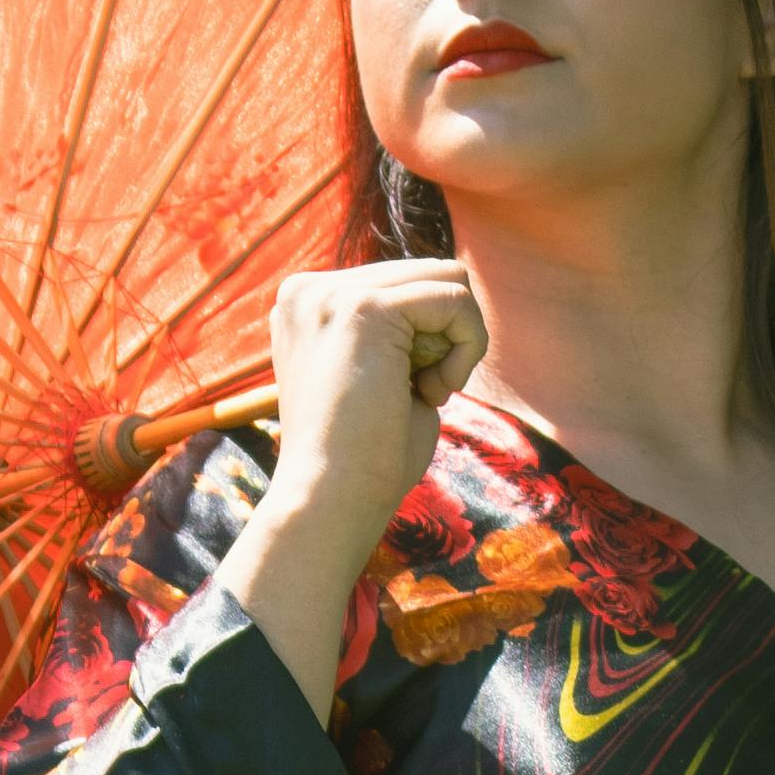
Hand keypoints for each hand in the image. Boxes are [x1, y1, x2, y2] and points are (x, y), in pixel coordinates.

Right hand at [219, 259, 482, 720]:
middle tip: (420, 393)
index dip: (429, 339)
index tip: (402, 392)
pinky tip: (432, 393)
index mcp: (308, 302)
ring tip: (423, 392)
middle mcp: (309, 288)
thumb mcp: (383, 373)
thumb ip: (404, 326)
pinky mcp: (361, 308)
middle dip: (447, 335)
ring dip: (459, 341)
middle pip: (433, 271)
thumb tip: (454, 286)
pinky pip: (457, 300)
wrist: (328, 502)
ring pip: (451, 279)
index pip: (407, 283)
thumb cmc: (365, 459)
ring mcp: (330, 293)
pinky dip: (466, 349)